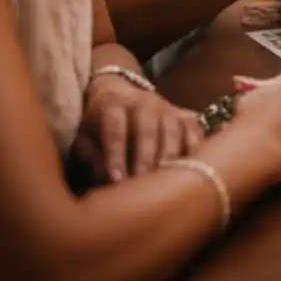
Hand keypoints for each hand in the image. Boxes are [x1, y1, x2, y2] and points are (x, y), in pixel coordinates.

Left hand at [75, 75, 202, 182]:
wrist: (121, 94)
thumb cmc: (99, 125)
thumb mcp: (85, 139)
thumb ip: (92, 159)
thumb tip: (108, 181)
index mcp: (113, 103)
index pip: (115, 128)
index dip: (115, 155)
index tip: (115, 180)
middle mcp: (144, 101)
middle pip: (147, 129)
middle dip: (144, 159)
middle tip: (141, 186)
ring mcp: (168, 107)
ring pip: (173, 130)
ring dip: (169, 158)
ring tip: (164, 184)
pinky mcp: (186, 115)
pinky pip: (195, 132)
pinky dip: (194, 151)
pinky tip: (187, 171)